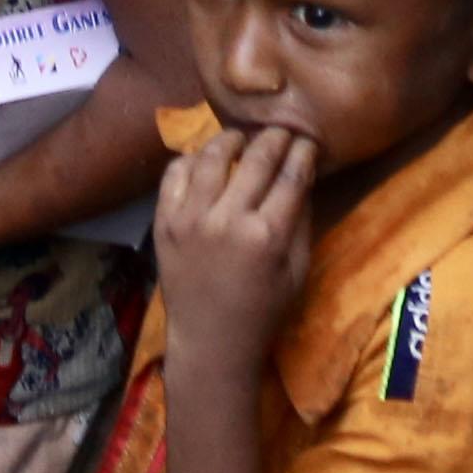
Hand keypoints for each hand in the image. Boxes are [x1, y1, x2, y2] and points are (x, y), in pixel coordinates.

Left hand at [147, 121, 319, 358]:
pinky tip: (206, 159)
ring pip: (212, 156)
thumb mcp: (297, 271)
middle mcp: (227, 221)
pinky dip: (192, 159)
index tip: (308, 141)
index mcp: (267, 236)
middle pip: (256, 158)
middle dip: (274, 137)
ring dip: (231, 139)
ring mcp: (190, 219)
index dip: (303, 151)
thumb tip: (303, 173)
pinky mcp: (164, 222)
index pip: (291, 176)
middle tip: (281, 130)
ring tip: (241, 138)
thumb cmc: (263, 310)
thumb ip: (302, 221)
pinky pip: (176, 173)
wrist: (211, 342)